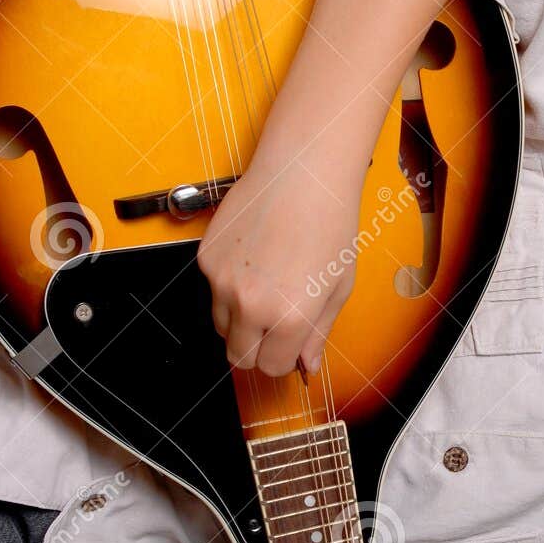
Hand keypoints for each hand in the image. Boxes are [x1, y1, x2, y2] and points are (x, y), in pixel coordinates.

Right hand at [197, 152, 360, 375]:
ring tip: (265, 286)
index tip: (288, 344)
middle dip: (255, 349)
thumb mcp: (338, 287)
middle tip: (273, 326)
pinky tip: (253, 258)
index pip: (271, 368)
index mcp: (289, 318)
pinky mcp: (205, 259)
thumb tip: (306, 367)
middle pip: (237, 357)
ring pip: (221, 326)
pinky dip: (227, 286)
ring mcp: (222, 283)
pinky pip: (211, 291)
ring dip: (239, 320)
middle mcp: (250, 306)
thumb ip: (318, 332)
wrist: (302, 174)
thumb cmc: (329, 225)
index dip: (281, 359)